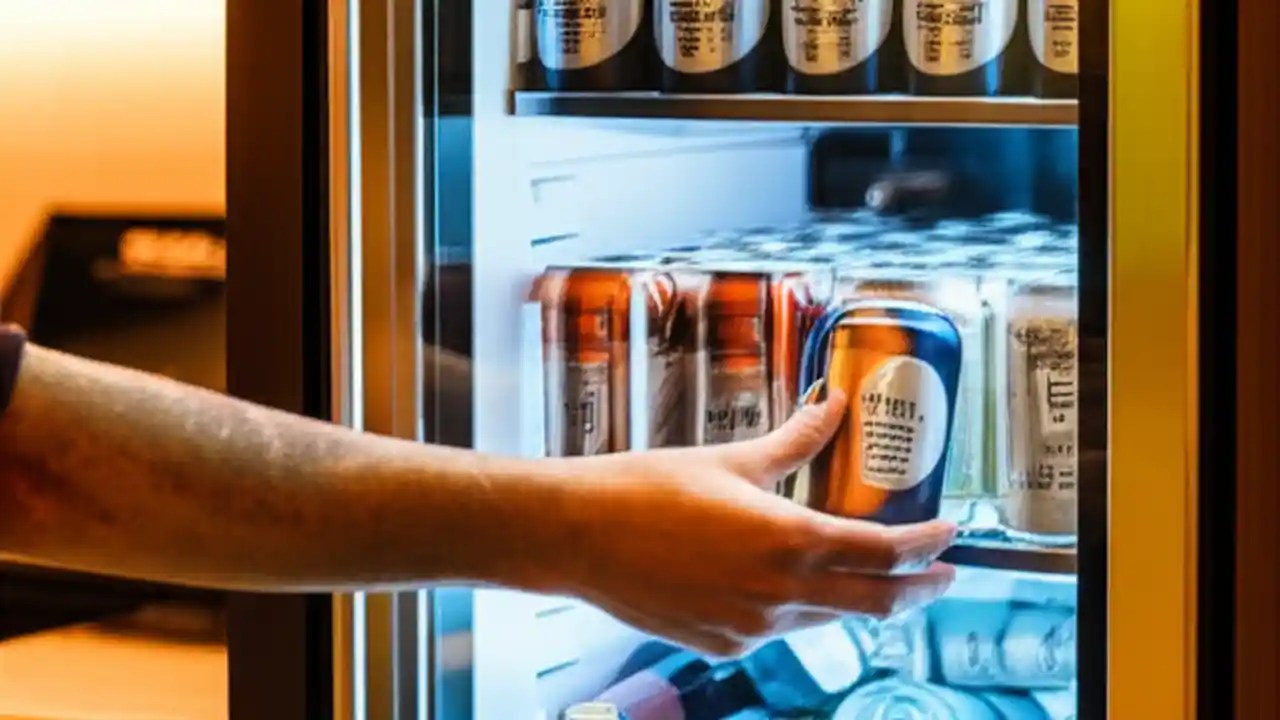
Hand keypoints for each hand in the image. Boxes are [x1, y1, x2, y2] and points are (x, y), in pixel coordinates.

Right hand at [557, 392, 957, 657]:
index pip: (886, 553)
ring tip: (862, 572)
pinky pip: (778, 629)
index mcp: (789, 542)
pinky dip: (795, 607)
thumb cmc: (647, 490)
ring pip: (826, 617)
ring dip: (854, 597)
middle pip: (876, 602)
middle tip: (941, 575)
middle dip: (918, 590)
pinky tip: (779, 583)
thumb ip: (795, 440)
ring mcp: (752, 628)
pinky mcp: (723, 644)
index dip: (927, 546)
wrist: (579, 535)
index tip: (948, 535)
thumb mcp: (731, 461)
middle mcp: (779, 595)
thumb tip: (833, 405)